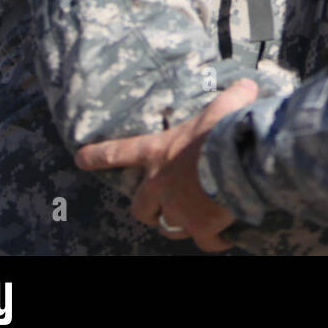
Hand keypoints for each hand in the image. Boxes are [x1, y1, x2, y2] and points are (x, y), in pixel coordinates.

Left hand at [75, 79, 258, 251]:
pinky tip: (224, 236)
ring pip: (168, 227)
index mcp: (159, 152)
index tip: (80, 159)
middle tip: (159, 210)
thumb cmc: (227, 129)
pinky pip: (204, 241)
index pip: (119, 152)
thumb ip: (234, 95)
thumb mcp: (227, 105)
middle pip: (140, 207)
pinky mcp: (200, 227)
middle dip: (148, 211)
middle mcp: (160, 184)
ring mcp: (178, 209)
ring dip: (178, 225)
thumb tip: (247, 86)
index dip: (98, 156)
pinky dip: (213, 240)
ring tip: (196, 221)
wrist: (240, 160)